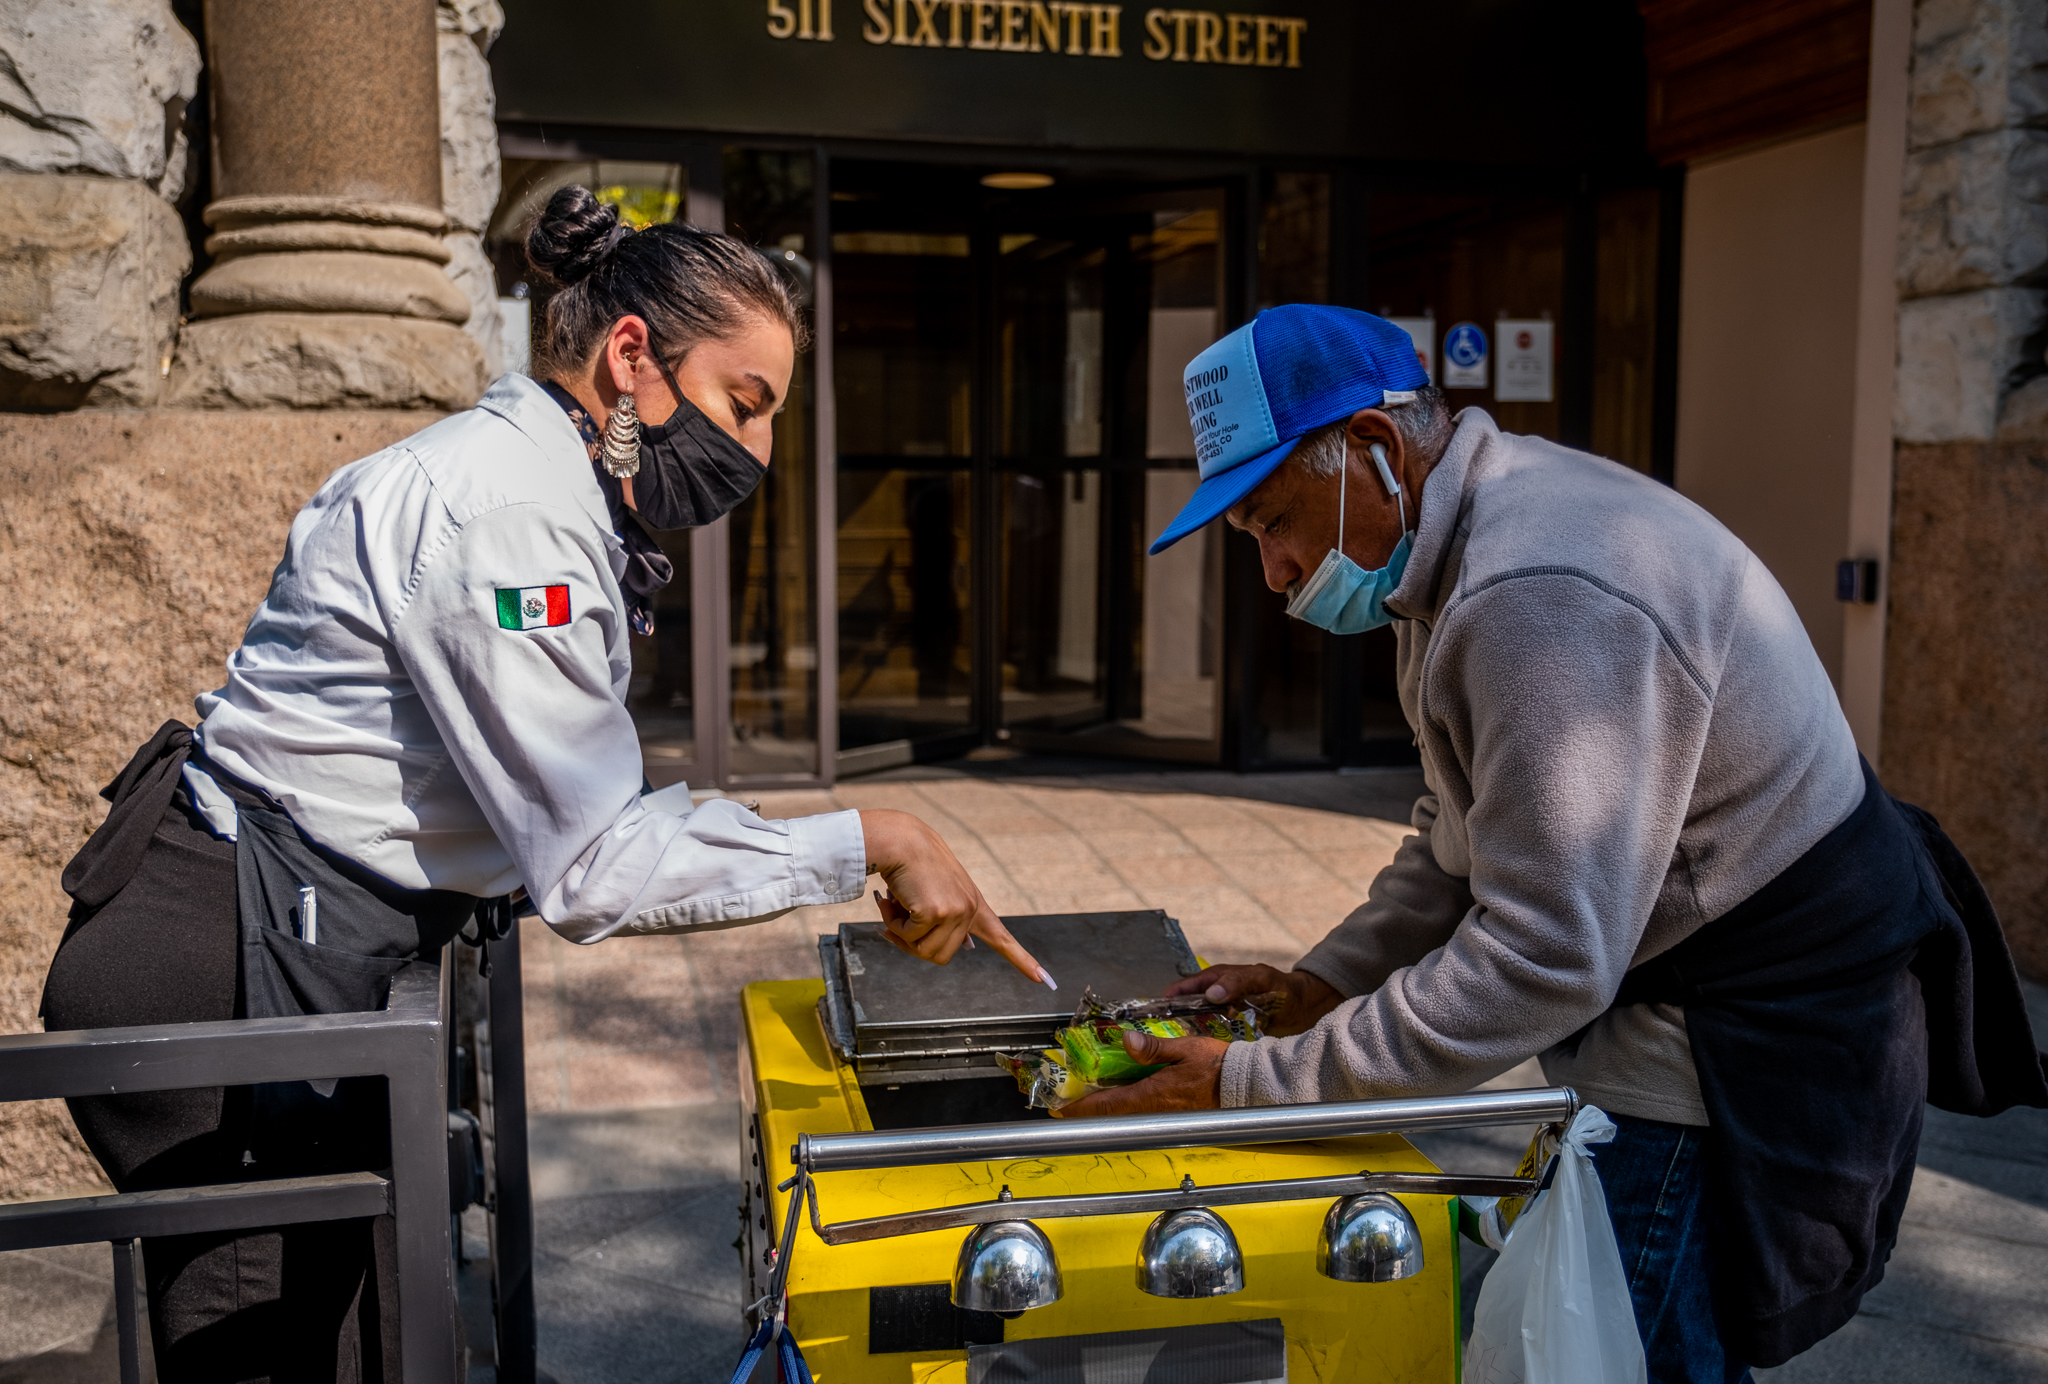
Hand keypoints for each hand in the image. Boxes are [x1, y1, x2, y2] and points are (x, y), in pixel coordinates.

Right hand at [859, 809, 1050, 986]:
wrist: (901, 840)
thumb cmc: (913, 866)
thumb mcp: (940, 894)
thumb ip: (953, 921)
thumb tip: (968, 946)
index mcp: (974, 905)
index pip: (1002, 938)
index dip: (1022, 961)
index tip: (1045, 980)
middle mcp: (970, 909)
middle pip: (940, 957)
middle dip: (912, 945)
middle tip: (895, 924)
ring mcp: (957, 911)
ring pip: (924, 952)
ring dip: (900, 934)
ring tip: (894, 906)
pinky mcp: (937, 911)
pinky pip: (908, 937)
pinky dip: (892, 923)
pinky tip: (891, 900)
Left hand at [1054, 1031, 1227, 1117]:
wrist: (1243, 1086)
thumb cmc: (1216, 1066)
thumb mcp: (1184, 1048)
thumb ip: (1153, 1047)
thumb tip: (1126, 1040)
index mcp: (1152, 1094)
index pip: (1107, 1105)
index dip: (1081, 1107)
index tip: (1060, 1108)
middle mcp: (1153, 1109)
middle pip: (1111, 1113)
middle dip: (1088, 1107)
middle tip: (1068, 1099)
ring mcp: (1162, 1114)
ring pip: (1124, 1113)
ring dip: (1104, 1106)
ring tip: (1088, 1094)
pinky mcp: (1171, 1113)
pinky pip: (1139, 1111)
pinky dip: (1122, 1103)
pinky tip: (1120, 1091)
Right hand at [1165, 963, 1343, 1036]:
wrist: (1303, 1007)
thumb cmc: (1281, 987)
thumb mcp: (1259, 979)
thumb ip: (1236, 982)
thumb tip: (1210, 992)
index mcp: (1216, 979)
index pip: (1184, 987)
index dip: (1168, 999)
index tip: (1154, 1013)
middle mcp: (1214, 997)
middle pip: (1186, 1010)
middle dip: (1174, 1023)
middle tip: (1162, 1040)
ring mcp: (1221, 1016)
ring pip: (1197, 1027)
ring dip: (1190, 1037)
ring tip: (1178, 1052)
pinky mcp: (1231, 1033)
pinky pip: (1212, 1039)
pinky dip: (1206, 1046)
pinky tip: (1202, 1057)